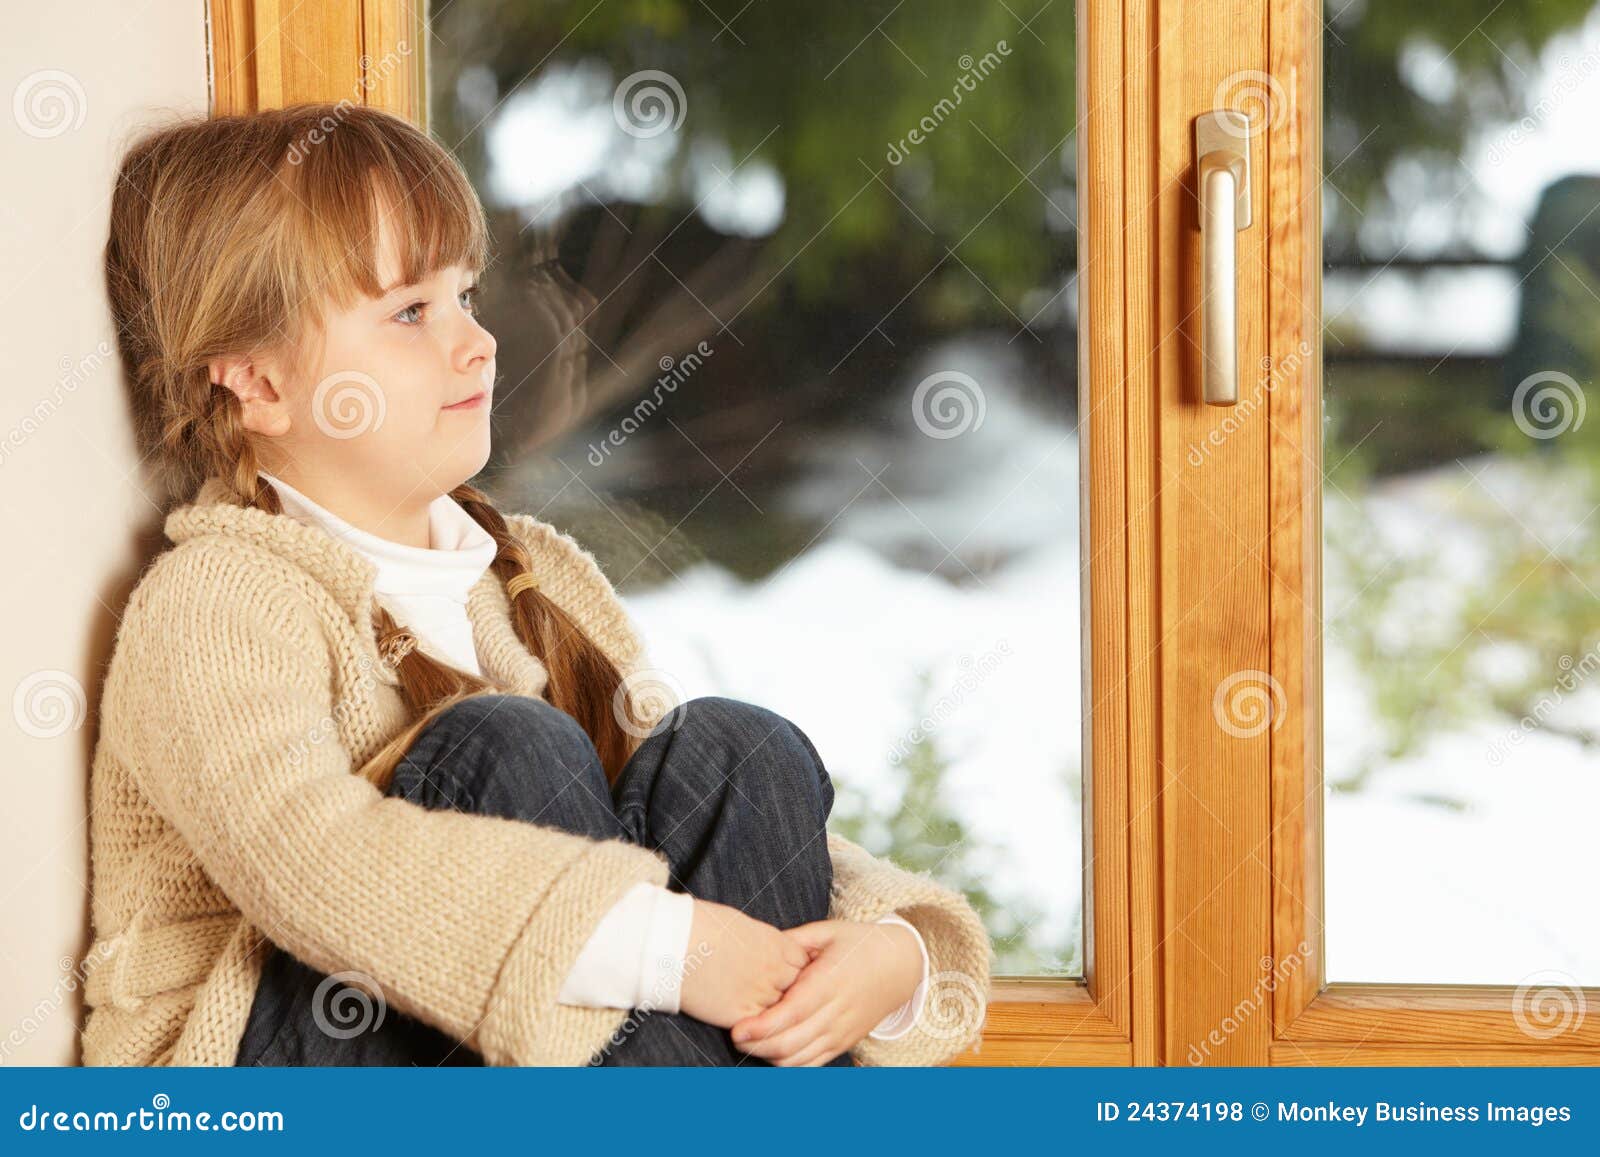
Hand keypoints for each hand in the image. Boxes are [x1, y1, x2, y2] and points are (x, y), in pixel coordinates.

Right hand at [676, 898, 811, 1027]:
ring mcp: (760, 994)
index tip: (787, 975)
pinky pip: (763, 1028)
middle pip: (798, 990)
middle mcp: (774, 970)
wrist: (677, 942)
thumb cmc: (704, 925)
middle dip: (791, 993)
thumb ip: (765, 943)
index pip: (804, 965)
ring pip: (782, 1012)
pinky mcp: (741, 1015)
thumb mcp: (745, 926)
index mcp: (777, 945)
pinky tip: (753, 1024)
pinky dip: (761, 1028)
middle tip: (780, 996)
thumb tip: (768, 952)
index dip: (796, 971)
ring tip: (767, 1013)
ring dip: (777, 1013)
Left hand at [728, 918, 923, 1065]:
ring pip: (801, 1059)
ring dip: (771, 1057)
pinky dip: (790, 1065)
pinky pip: (814, 1065)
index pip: (793, 1014)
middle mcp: (838, 1012)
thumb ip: (794, 940)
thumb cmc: (860, 943)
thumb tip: (760, 946)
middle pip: (792, 1042)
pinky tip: (772, 1052)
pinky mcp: (845, 1043)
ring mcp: (842, 1032)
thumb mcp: (828, 931)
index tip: (738, 1028)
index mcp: (831, 981)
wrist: (900, 965)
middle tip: (735, 1036)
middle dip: (758, 1045)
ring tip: (750, 1043)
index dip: (763, 1027)